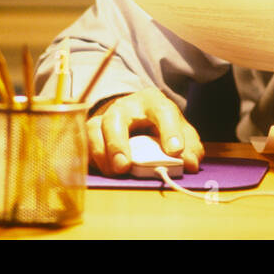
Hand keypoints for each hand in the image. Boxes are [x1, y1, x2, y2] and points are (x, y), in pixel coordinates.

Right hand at [86, 88, 204, 174]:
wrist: (135, 113)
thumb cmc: (158, 123)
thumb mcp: (178, 129)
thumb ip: (189, 145)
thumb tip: (191, 164)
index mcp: (153, 102)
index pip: (162, 111)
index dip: (170, 131)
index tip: (176, 152)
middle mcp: (125, 106)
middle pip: (116, 118)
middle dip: (118, 143)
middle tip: (124, 166)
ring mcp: (104, 117)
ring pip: (95, 129)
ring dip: (101, 152)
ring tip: (114, 171)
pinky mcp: (91, 131)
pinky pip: (83, 142)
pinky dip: (89, 157)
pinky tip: (100, 170)